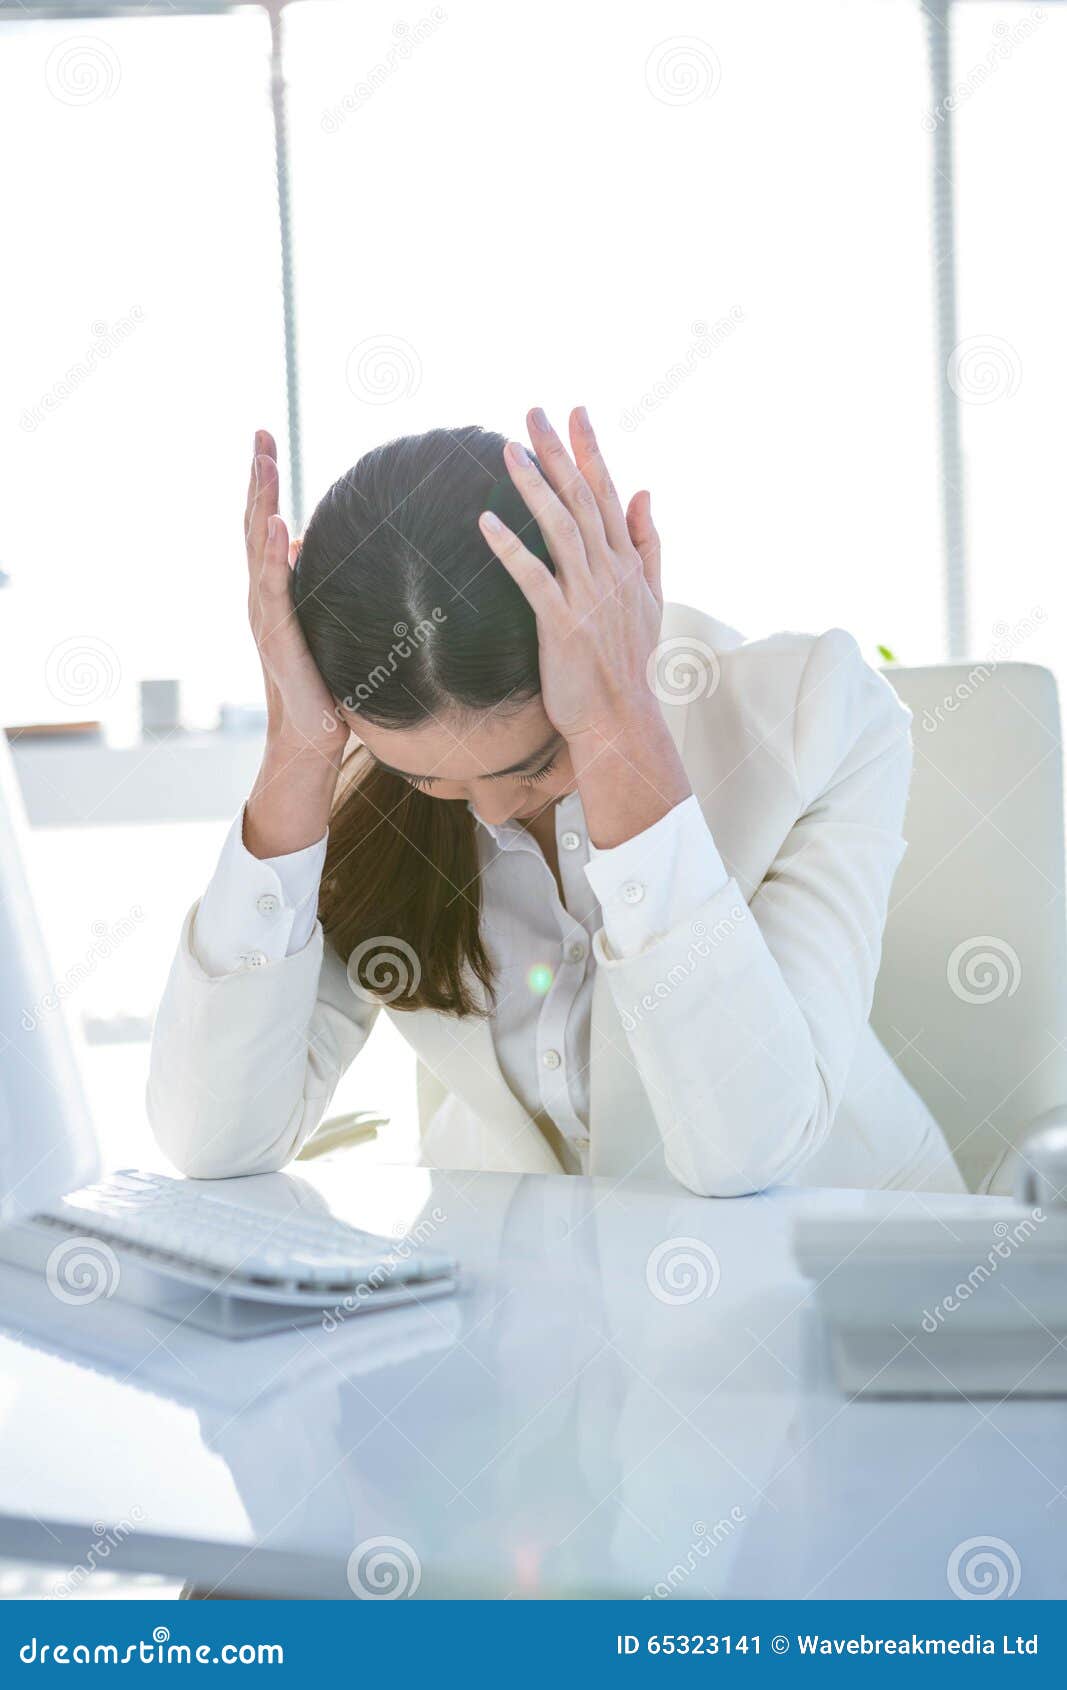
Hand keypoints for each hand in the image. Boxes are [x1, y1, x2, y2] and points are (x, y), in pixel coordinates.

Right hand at [246, 430, 343, 766]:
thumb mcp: (322, 626)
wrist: (309, 738)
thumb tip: (310, 549)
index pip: (263, 525)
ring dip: (259, 499)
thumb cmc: (323, 686)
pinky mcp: (276, 633)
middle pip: (252, 522)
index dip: (263, 484)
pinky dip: (271, 550)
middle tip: (260, 432)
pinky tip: (275, 521)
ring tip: (262, 460)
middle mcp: (260, 596)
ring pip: (256, 544)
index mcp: (271, 591)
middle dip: (256, 476)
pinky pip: (272, 585)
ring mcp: (263, 613)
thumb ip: (315, 589)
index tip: (266, 443)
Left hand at [478, 405, 663, 750]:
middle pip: (583, 500)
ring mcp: (587, 597)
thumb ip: (648, 543)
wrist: (622, 721)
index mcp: (627, 563)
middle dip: (558, 453)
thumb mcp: (651, 598)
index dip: (590, 451)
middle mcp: (610, 572)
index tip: (574, 413)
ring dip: (533, 488)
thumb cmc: (627, 664)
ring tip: (507, 451)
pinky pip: (533, 579)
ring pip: (560, 529)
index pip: (608, 494)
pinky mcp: (562, 625)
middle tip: (534, 412)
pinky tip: (486, 522)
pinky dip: (510, 548)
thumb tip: (645, 491)